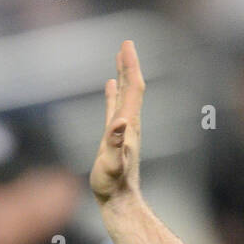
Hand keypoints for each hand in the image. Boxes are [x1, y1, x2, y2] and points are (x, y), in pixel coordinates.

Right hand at [90, 40, 145, 208]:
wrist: (118, 200)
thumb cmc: (112, 185)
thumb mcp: (112, 165)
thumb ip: (116, 145)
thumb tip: (120, 123)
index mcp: (129, 125)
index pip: (133, 88)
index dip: (130, 66)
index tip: (127, 45)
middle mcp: (129, 124)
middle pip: (132, 88)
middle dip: (128, 65)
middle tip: (125, 43)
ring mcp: (123, 129)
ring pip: (125, 96)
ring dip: (123, 75)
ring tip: (119, 58)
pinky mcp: (115, 137)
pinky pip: (114, 108)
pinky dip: (113, 93)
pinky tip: (110, 86)